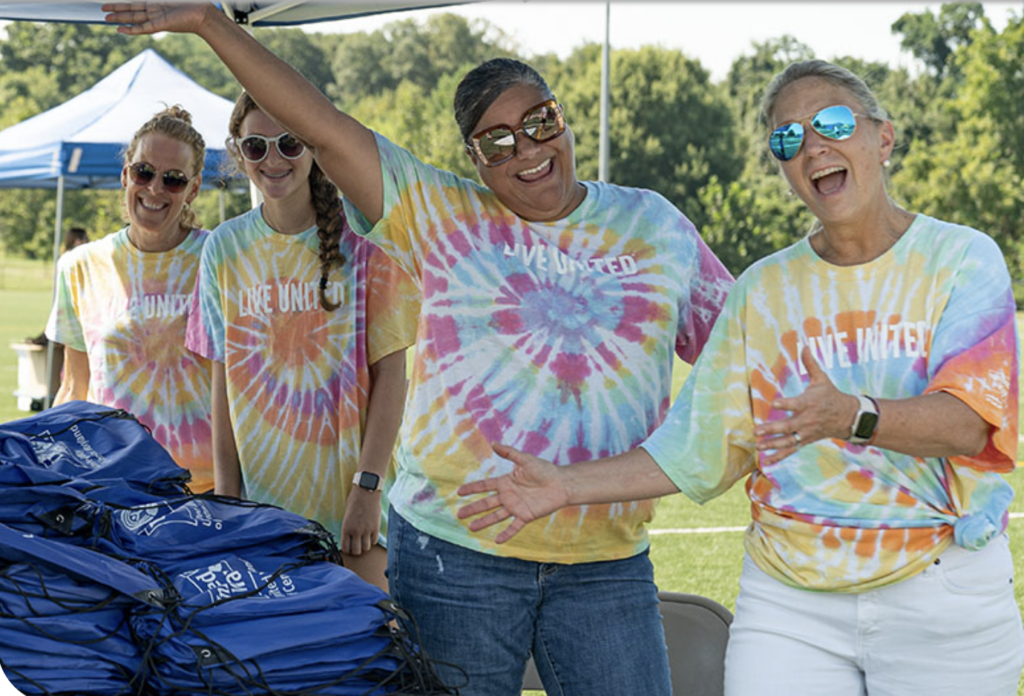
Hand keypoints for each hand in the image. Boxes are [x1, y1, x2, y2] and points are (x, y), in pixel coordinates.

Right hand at [102, 2, 210, 34]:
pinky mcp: (161, 25)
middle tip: (102, 12)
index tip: (110, 4)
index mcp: (155, 3)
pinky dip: (131, 29)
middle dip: (116, 11)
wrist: (202, 12)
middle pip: (131, 11)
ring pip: (134, 18)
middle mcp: (154, 11)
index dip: (122, 3)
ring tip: (106, 19)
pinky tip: (120, 29)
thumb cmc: (188, 2)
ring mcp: (156, 18)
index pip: (134, 3)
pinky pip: (143, 28)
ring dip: (119, 18)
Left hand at [340, 488, 381, 555]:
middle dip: (356, 550)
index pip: (346, 548)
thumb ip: (348, 527)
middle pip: (356, 551)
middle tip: (357, 546)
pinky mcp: (376, 527)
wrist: (366, 491)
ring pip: (366, 548)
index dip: (347, 550)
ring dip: (365, 546)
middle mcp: (356, 531)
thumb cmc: (354, 500)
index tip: (349, 547)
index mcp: (346, 528)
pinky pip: (374, 541)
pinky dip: (372, 541)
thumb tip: (350, 537)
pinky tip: (371, 535)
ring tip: (364, 541)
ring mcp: (367, 530)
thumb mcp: (346, 515)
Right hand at [456, 443, 569, 542]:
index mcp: (506, 482)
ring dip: (484, 522)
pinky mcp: (526, 515)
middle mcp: (508, 496)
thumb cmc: (544, 469)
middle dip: (473, 509)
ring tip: (471, 528)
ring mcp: (516, 507)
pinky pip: (514, 527)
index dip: (472, 488)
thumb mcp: (525, 459)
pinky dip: (506, 534)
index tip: (459, 492)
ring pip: (496, 516)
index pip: (485, 486)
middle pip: (486, 504)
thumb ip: (509, 453)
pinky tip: (497, 541)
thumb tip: (493, 443)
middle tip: (459, 515)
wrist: (561, 483)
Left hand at [753, 347, 858, 465]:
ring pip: (788, 441)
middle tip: (757, 431)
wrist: (848, 417)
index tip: (775, 402)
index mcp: (809, 403)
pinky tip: (766, 462)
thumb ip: (810, 363)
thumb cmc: (830, 395)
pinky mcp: (805, 440)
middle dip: (772, 429)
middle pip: (788, 426)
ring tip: (758, 447)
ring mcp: (805, 432)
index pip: (796, 404)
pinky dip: (779, 457)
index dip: (786, 403)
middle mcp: (806, 420)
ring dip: (772, 445)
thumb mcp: (821, 379)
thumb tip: (804, 344)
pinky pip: (791, 450)